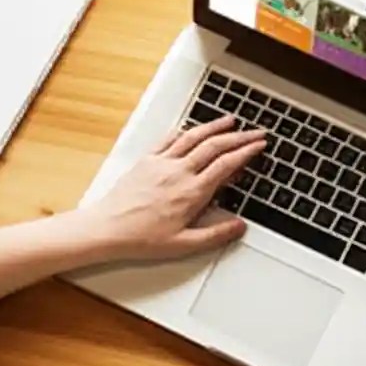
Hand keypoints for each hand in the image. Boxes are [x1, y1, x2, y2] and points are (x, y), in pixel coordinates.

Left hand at [83, 115, 265, 260]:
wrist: (106, 228)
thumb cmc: (140, 238)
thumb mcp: (184, 244)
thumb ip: (215, 234)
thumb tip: (239, 227)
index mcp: (192, 192)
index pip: (226, 164)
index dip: (246, 152)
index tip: (259, 146)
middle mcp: (179, 172)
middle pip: (215, 146)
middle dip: (240, 136)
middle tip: (256, 132)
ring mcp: (162, 163)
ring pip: (194, 137)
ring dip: (215, 126)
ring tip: (231, 121)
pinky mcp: (147, 160)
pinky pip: (170, 139)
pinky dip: (186, 130)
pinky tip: (193, 128)